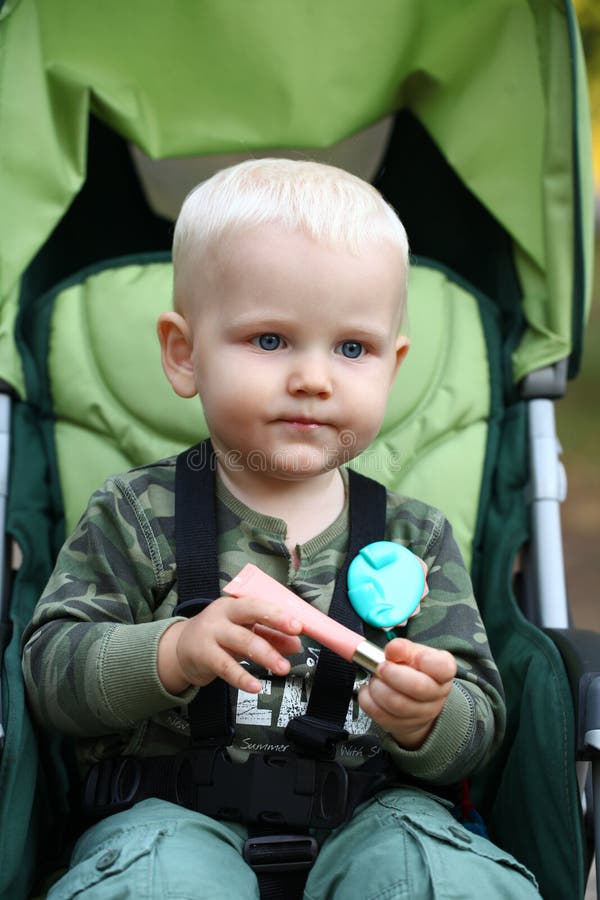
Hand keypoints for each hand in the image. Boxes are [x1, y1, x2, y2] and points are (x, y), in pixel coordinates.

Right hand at [158, 595, 302, 694]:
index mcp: (235, 603)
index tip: (299, 624)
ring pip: (242, 640)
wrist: (180, 649)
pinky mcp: (203, 655)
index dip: (279, 612)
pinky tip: (255, 686)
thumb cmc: (219, 636)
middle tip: (296, 635)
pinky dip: (241, 677)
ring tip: (283, 668)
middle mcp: (222, 614)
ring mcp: (211, 633)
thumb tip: (296, 644)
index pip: (259, 602)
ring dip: (266, 654)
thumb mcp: (244, 632)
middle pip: (250, 612)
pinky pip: (225, 666)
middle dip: (275, 622)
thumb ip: (270, 636)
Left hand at [357, 637, 455, 749]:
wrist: (412, 698)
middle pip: (417, 687)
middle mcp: (437, 694)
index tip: (413, 655)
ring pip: (396, 704)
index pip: (442, 667)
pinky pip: (380, 714)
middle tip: (381, 666)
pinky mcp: (402, 725)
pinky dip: (367, 699)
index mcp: (443, 670)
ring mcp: (422, 714)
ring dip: (378, 687)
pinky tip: (369, 690)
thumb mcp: (411, 652)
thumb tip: (393, 649)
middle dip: (392, 674)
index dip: (425, 661)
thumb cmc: (413, 670)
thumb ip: (403, 648)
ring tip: (375, 678)